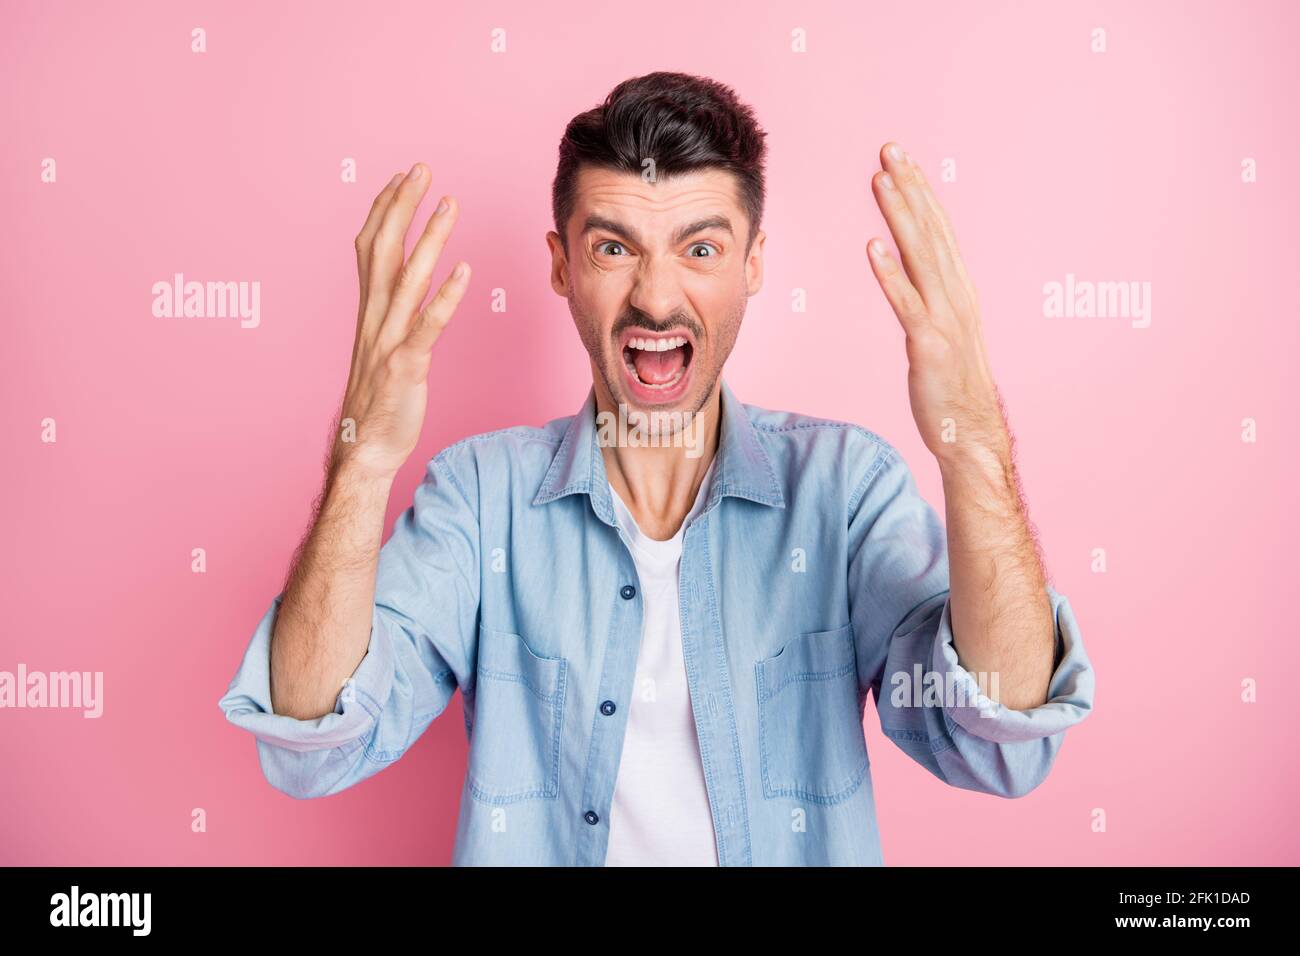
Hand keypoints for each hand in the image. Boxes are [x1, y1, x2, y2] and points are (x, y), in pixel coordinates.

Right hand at [334, 163, 470, 480]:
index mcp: (368, 312)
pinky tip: (464, 270)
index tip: (401, 178)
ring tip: (450, 204)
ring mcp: (388, 342)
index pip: (371, 248)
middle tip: (421, 169)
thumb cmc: (378, 401)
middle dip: (402, 206)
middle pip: (383, 250)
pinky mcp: (406, 366)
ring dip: (429, 238)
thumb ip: (391, 313)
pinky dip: (445, 297)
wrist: (364, 450)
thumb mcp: (381, 347)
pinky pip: (426, 326)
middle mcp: (373, 319)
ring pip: (407, 279)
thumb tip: (408, 281)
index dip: (385, 210)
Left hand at [866, 143, 1007, 467]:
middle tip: (890, 149)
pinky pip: (907, 304)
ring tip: (881, 180)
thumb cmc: (953, 387)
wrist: (971, 433)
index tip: (901, 160)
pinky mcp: (929, 346)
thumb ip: (931, 298)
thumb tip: (911, 269)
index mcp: (960, 290)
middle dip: (910, 188)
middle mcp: (957, 296)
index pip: (939, 230)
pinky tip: (872, 247)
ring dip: (900, 216)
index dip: (920, 192)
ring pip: (921, 257)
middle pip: (931, 231)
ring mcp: (945, 319)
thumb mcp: (945, 333)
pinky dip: (890, 274)